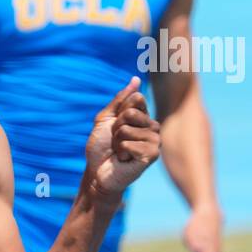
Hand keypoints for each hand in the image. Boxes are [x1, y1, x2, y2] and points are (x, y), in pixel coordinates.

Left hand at [83, 77, 160, 199]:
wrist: (97, 172)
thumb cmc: (101, 147)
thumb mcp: (106, 118)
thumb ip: (120, 99)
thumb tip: (136, 79)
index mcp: (144, 117)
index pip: (136, 98)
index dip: (118, 111)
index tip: (115, 125)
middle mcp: (153, 127)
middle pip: (132, 112)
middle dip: (116, 127)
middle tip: (116, 141)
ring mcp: (155, 141)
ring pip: (128, 128)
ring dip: (117, 141)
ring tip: (119, 152)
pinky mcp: (152, 155)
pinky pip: (129, 143)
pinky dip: (120, 151)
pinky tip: (124, 160)